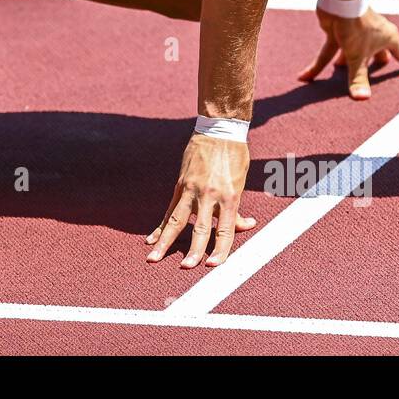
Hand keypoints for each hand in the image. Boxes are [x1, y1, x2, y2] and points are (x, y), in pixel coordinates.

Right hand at [146, 133, 255, 267]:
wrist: (219, 130)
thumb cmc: (235, 156)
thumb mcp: (241, 182)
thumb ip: (238, 208)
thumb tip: (245, 225)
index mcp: (229, 197)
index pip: (224, 230)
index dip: (220, 250)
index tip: (214, 265)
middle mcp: (209, 195)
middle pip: (200, 229)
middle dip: (192, 251)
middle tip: (186, 268)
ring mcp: (192, 189)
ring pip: (177, 221)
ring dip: (165, 241)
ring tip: (154, 257)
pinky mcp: (180, 184)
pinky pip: (170, 209)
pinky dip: (162, 225)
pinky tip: (152, 238)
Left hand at [298, 7, 398, 99]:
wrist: (339, 1)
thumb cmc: (355, 26)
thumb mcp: (358, 56)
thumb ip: (359, 78)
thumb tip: (362, 99)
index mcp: (388, 38)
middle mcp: (374, 35)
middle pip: (377, 56)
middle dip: (374, 67)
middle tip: (375, 78)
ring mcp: (356, 34)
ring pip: (350, 55)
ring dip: (342, 66)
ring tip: (336, 77)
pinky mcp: (337, 33)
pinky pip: (329, 52)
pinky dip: (319, 65)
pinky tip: (305, 76)